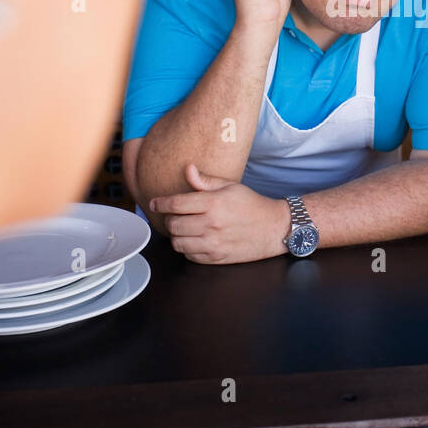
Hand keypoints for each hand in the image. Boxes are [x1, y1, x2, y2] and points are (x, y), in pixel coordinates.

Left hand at [149, 163, 288, 263]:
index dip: (160, 203)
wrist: (273, 228)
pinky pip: (189, 255)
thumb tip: (188, 170)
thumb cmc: (252, 205)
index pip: (176, 204)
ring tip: (184, 228)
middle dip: (170, 219)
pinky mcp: (216, 257)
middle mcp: (211, 224)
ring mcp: (213, 243)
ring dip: (177, 235)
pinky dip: (187, 248)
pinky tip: (195, 239)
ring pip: (177, 242)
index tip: (154, 203)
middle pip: (173, 224)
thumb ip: (206, 181)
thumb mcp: (231, 186)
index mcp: (214, 203)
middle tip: (175, 215)